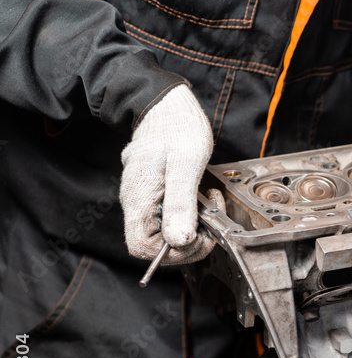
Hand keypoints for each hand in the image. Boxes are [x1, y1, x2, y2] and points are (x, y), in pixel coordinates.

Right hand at [120, 85, 218, 264]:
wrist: (167, 106)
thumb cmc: (177, 128)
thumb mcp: (186, 165)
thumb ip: (181, 204)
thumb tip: (179, 241)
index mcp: (138, 199)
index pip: (143, 248)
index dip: (174, 251)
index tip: (201, 235)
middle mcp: (136, 204)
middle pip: (154, 246)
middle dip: (188, 242)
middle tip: (210, 218)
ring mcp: (145, 200)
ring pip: (164, 234)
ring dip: (192, 228)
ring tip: (208, 204)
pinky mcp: (156, 195)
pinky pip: (170, 218)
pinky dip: (190, 216)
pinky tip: (201, 200)